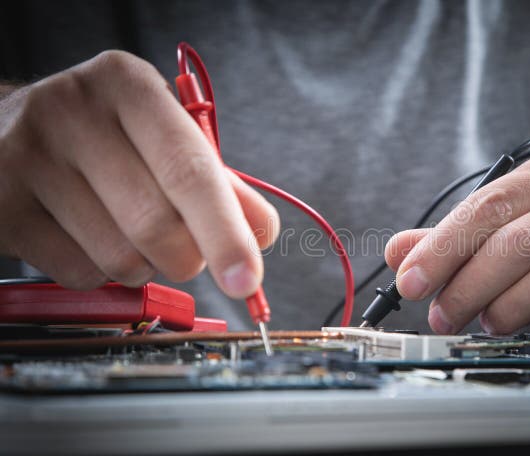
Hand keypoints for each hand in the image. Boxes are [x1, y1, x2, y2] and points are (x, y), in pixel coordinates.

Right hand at [0, 51, 278, 297]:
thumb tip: (262, 231)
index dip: (226, 231)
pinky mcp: (1, 205)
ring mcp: (27, 157)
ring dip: (142, 266)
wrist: (3, 134)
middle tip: (187, 253)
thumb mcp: (161, 137)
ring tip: (125, 230)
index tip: (248, 278)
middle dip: (188, 257)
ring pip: (120, 257)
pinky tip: (85, 237)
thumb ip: (218, 182)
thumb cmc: (104, 139)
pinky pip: (79, 274)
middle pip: (158, 224)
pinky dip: (99, 274)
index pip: (191, 169)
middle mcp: (73, 111)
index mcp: (127, 85)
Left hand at [385, 140, 529, 337]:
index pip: (492, 203)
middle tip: (442, 316)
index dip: (444, 246)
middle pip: (521, 240)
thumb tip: (398, 252)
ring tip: (488, 323)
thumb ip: (461, 235)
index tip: (410, 281)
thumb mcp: (522, 222)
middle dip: (469, 286)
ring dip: (510, 308)